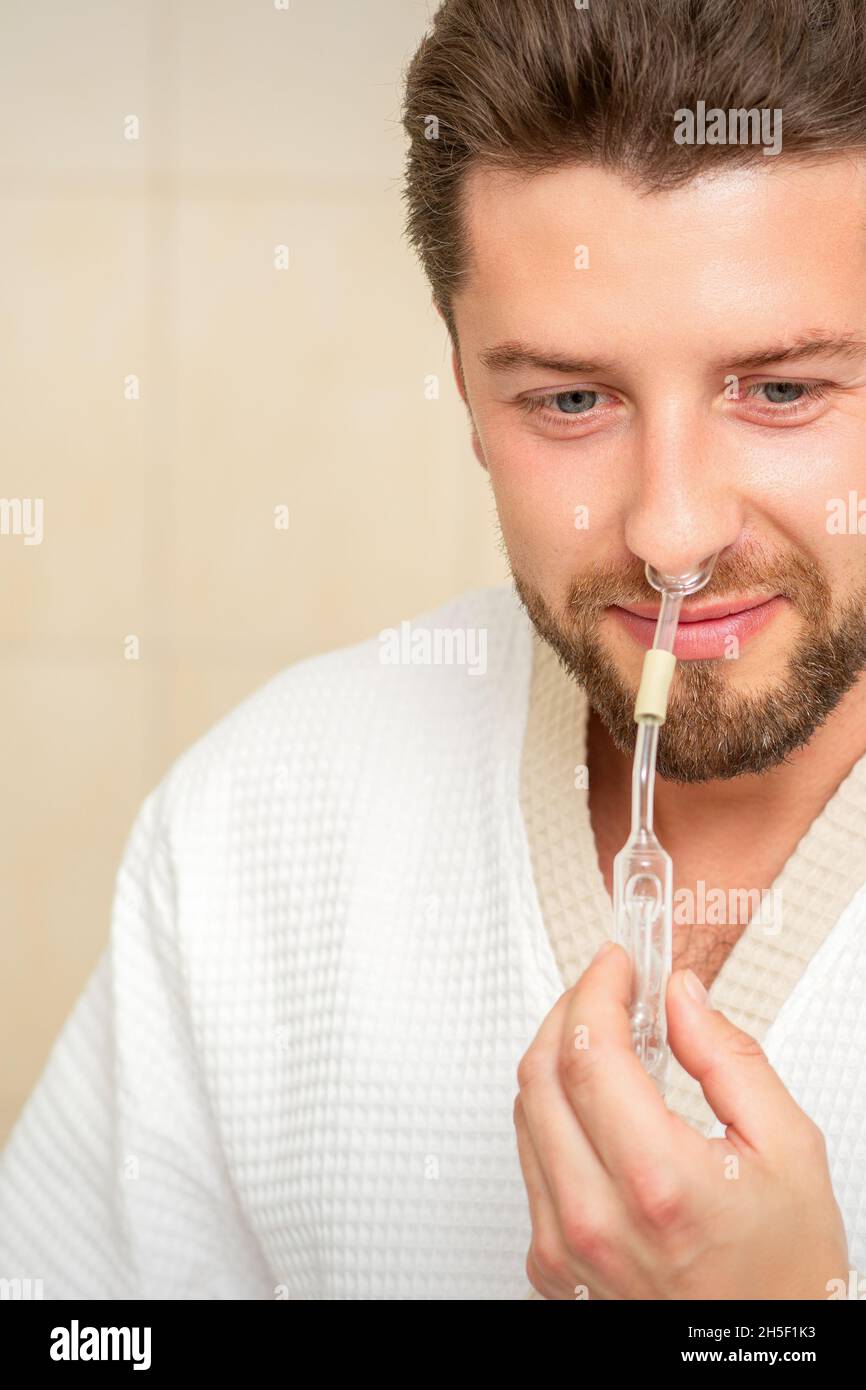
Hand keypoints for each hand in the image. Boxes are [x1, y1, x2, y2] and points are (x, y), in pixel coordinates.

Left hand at [514, 941, 848, 1298]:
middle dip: (569, 1012)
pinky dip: (555, 1118)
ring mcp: (564, 1248)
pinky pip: (530, 1164)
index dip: (597, 990)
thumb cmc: (784, 1274)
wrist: (765, 1357)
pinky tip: (596, 1107)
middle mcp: (595, 1220)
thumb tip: (681, 999)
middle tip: (607, 990)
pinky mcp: (550, 1266)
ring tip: (605, 1042)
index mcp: (657, 1183)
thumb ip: (728, 1058)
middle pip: (540, 1076)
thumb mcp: (788, 1148)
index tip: (616, 965)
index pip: (588, 1052)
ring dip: (558, 1061)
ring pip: (526, 1116)